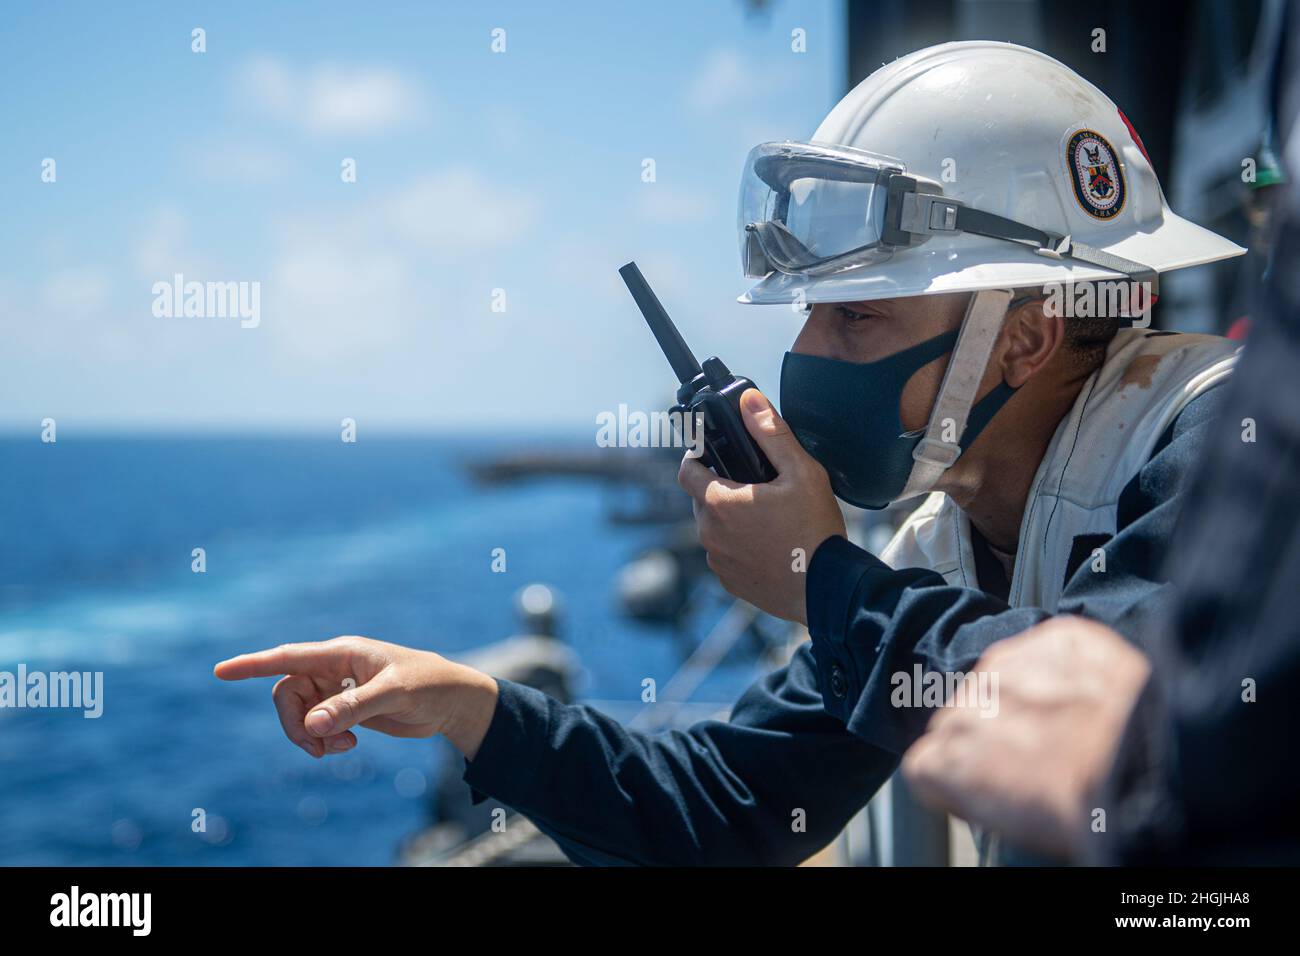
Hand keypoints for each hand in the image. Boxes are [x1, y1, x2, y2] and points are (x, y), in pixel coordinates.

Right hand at [214, 636, 498, 759]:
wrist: (451, 702)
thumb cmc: (429, 684)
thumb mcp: (394, 694)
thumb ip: (352, 708)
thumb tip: (312, 726)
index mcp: (342, 652)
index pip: (288, 657)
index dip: (252, 664)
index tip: (220, 672)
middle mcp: (334, 668)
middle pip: (287, 694)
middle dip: (293, 724)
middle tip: (317, 748)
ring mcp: (337, 689)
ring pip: (298, 714)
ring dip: (308, 737)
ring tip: (340, 750)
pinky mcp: (344, 709)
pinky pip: (314, 727)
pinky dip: (322, 742)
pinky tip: (347, 748)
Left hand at [678, 388, 845, 624]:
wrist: (827, 589)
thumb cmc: (815, 531)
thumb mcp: (801, 472)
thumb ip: (771, 433)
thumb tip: (749, 400)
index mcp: (718, 502)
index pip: (686, 470)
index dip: (697, 457)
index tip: (713, 454)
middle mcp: (709, 533)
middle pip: (701, 499)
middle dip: (720, 488)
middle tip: (754, 485)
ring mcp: (717, 560)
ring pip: (713, 528)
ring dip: (729, 519)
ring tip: (765, 516)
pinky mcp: (729, 582)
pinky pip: (725, 554)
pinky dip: (739, 546)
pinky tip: (768, 543)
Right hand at [901, 616, 1150, 858]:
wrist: (1158, 767)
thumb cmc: (1093, 808)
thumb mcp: (1017, 827)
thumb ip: (983, 793)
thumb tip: (998, 790)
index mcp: (947, 758)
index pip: (926, 762)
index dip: (960, 777)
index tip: (985, 787)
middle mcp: (968, 703)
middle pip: (963, 717)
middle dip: (993, 734)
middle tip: (1039, 760)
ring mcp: (1012, 662)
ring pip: (1004, 678)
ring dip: (1029, 697)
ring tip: (1073, 728)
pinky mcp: (1057, 637)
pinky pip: (1050, 651)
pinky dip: (1068, 669)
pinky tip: (1094, 698)